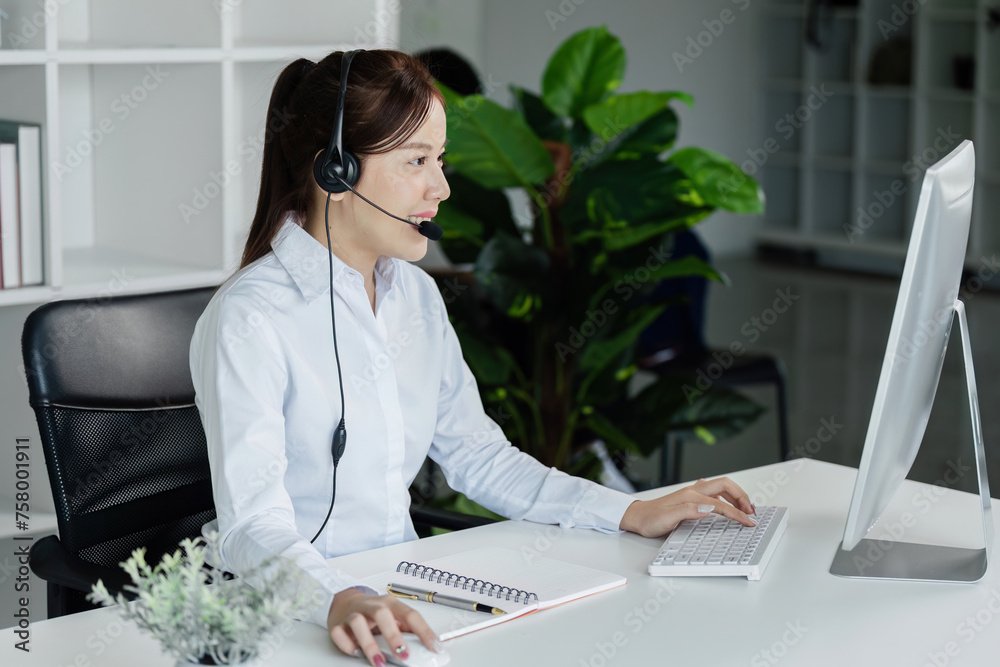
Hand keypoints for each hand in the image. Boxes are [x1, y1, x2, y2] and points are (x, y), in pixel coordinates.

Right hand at [328, 588, 439, 665]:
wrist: (345, 602)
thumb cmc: (374, 613)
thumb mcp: (394, 617)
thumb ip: (410, 630)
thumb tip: (435, 644)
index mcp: (390, 603)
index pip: (410, 614)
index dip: (424, 631)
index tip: (434, 647)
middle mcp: (371, 605)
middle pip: (382, 614)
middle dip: (394, 636)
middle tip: (404, 655)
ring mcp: (353, 614)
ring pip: (358, 623)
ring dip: (369, 645)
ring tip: (379, 662)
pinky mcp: (337, 625)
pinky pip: (340, 634)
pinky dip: (348, 646)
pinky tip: (356, 652)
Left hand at [619, 476, 755, 537]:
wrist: (637, 516)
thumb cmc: (650, 519)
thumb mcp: (668, 519)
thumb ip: (689, 511)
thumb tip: (709, 508)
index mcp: (691, 496)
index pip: (721, 504)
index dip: (737, 513)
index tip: (749, 521)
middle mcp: (694, 491)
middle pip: (726, 485)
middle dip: (742, 497)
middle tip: (751, 512)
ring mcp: (693, 493)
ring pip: (721, 488)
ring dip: (736, 496)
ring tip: (745, 508)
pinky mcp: (691, 497)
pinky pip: (715, 492)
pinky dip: (726, 497)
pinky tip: (728, 505)